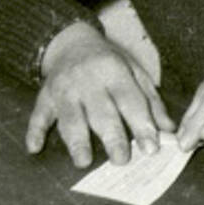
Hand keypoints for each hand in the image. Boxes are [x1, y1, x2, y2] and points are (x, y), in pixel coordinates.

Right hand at [26, 21, 174, 167]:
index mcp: (115, 72)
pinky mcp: (45, 96)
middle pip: (101, 112)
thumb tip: (169, 130)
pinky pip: (38, 114)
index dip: (141, 125)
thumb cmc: (109, 63)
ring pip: (70, 117)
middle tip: (121, 160)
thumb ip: (151, 102)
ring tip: (83, 162)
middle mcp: (89, 80)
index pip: (130, 101)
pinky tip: (34, 147)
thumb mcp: (135, 73)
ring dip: (76, 140)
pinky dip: (34, 131)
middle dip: (112, 137)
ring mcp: (64, 89)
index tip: (151, 148)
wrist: (72, 43)